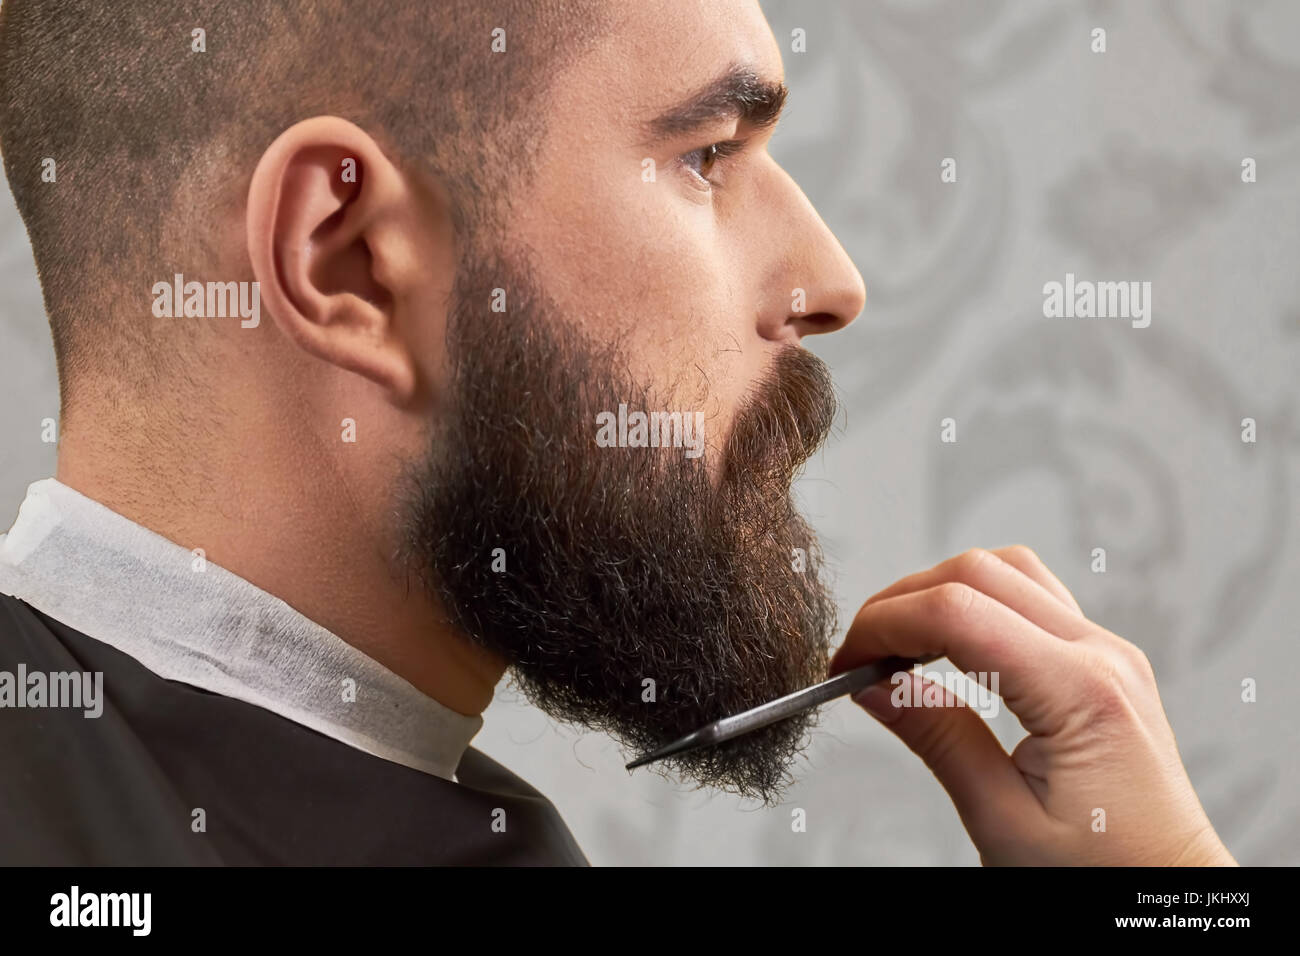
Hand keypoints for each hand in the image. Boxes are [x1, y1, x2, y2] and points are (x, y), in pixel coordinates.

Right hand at [828, 546, 1236, 865]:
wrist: (1170, 895)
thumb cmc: (1105, 875)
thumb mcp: (1004, 821)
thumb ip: (938, 739)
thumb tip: (873, 685)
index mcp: (1080, 692)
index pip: (957, 613)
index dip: (885, 626)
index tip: (846, 661)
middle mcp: (1102, 655)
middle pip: (978, 573)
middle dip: (902, 603)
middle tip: (860, 656)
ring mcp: (1108, 651)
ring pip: (1006, 570)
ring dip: (939, 593)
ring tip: (899, 647)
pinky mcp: (1102, 661)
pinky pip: (1032, 597)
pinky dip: (976, 603)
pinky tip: (949, 645)